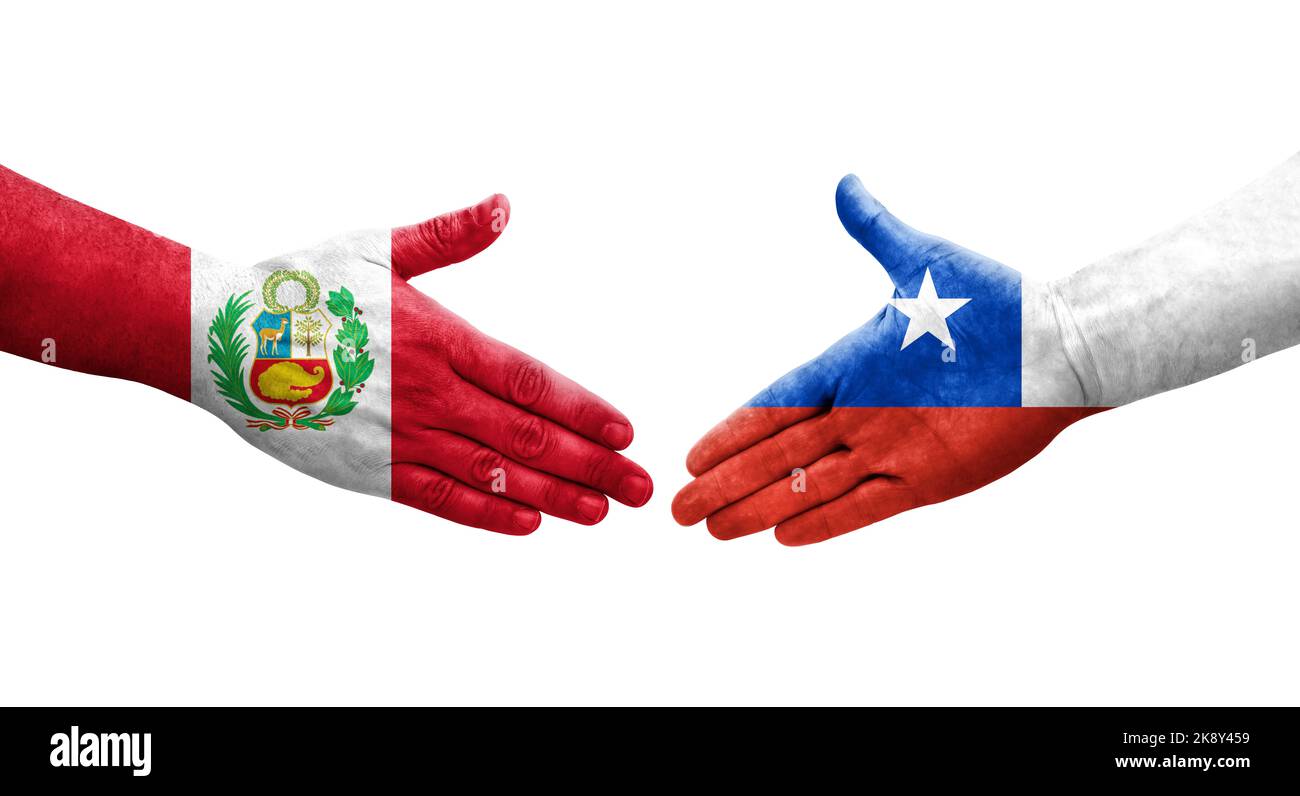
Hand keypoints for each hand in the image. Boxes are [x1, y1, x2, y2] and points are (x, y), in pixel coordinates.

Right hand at [196, 196, 651, 534]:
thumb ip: (449, 237)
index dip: (582, 409)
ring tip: (602, 512)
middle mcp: (428, 394)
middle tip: (641, 488)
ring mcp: (399, 438)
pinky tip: (529, 524)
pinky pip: (440, 498)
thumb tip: (504, 204)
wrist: (217, 339)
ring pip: (493, 474)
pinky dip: (487, 513)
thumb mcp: (377, 248)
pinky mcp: (369, 470)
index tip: (626, 431)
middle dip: (591, 464)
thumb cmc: (300, 288)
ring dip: (554, 495)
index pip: (529, 381)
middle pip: (526, 436)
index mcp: (438, 339)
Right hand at [672, 175, 1098, 544]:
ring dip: (759, 508)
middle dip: (726, 482)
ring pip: (808, 486)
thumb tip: (845, 183)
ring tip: (713, 530)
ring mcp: (891, 450)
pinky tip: (782, 538)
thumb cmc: (995, 304)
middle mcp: (861, 412)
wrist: (1059, 348)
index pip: (773, 405)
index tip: (690, 455)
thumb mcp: (922, 262)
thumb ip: (876, 230)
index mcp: (850, 365)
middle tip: (676, 510)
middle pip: (777, 456)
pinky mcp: (926, 481)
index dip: (730, 432)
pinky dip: (823, 523)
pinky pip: (863, 508)